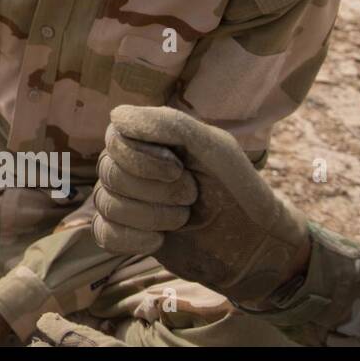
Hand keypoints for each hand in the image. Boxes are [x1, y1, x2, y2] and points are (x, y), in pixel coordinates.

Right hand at [92, 105, 311, 305]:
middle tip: (192, 196)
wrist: (254, 244)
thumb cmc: (238, 189)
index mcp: (148, 138)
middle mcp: (129, 165)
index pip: (114, 137)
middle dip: (156, 191)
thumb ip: (170, 124)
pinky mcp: (124, 233)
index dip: (141, 158)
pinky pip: (104, 234)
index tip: (179, 168)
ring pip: (107, 204)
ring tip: (184, 218)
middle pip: (108, 173)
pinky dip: (133, 239)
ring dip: (153, 216)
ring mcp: (124, 199)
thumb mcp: (214, 147)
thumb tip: (116, 116)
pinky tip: (160, 240)